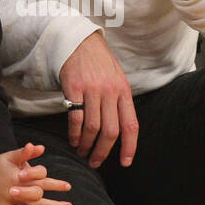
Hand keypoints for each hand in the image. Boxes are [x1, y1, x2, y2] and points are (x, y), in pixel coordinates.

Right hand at [58, 30, 138, 168]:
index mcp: (124, 91)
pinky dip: (74, 134)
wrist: (79, 42)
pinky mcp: (74, 89)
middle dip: (103, 152)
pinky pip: (75, 119)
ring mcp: (92, 90)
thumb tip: (122, 129)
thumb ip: (120, 101)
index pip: (131, 125)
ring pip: (92, 128)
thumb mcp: (117, 78)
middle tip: (95, 162)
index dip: (129, 147)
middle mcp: (110, 92)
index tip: (125, 162)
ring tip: (83, 152)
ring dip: (86, 145)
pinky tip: (73, 140)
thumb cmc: (99, 63)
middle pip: (110, 131)